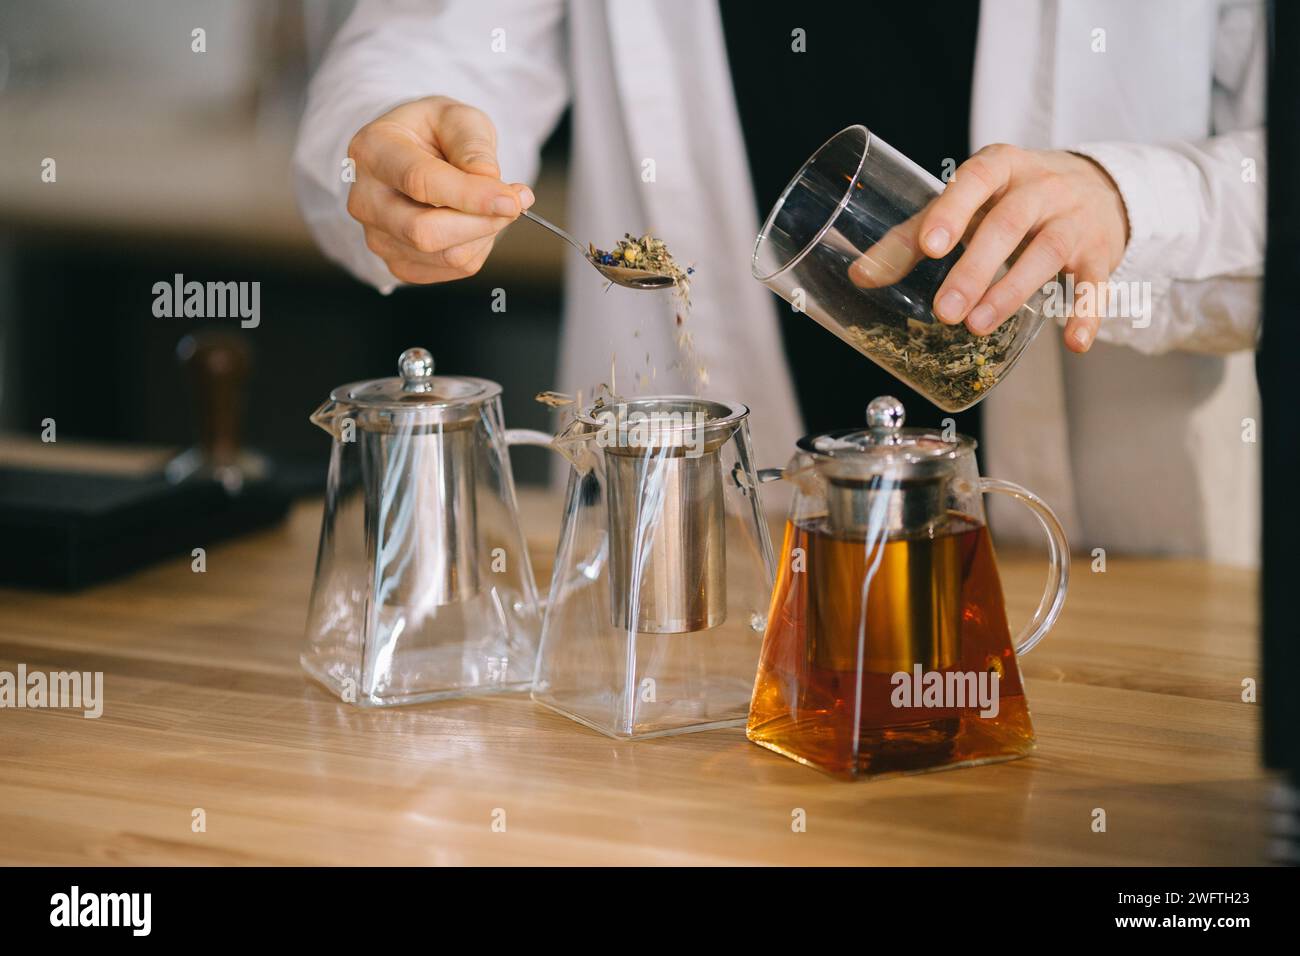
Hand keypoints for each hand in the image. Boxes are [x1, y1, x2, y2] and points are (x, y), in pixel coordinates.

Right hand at [345, 96, 534, 283]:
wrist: (413, 155)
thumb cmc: (434, 133)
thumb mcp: (457, 118)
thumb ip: (473, 145)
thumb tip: (490, 181)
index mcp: (373, 151)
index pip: (419, 182)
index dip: (471, 195)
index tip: (513, 200)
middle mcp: (365, 199)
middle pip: (424, 232)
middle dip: (481, 222)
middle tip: (516, 202)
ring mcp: (377, 237)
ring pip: (445, 255)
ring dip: (486, 233)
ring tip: (496, 204)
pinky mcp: (397, 264)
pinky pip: (452, 269)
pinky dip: (477, 247)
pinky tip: (476, 222)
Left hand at [851, 145, 1128, 352]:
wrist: (1097, 187)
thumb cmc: (1009, 199)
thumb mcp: (965, 206)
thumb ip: (913, 237)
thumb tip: (860, 276)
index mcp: (999, 167)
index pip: (975, 180)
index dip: (952, 211)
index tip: (931, 246)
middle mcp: (1040, 186)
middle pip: (1008, 223)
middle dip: (975, 269)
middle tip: (945, 312)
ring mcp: (1073, 218)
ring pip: (1047, 251)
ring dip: (1012, 292)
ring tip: (979, 327)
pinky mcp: (1099, 251)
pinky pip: (1097, 282)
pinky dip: (1087, 312)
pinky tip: (1074, 342)